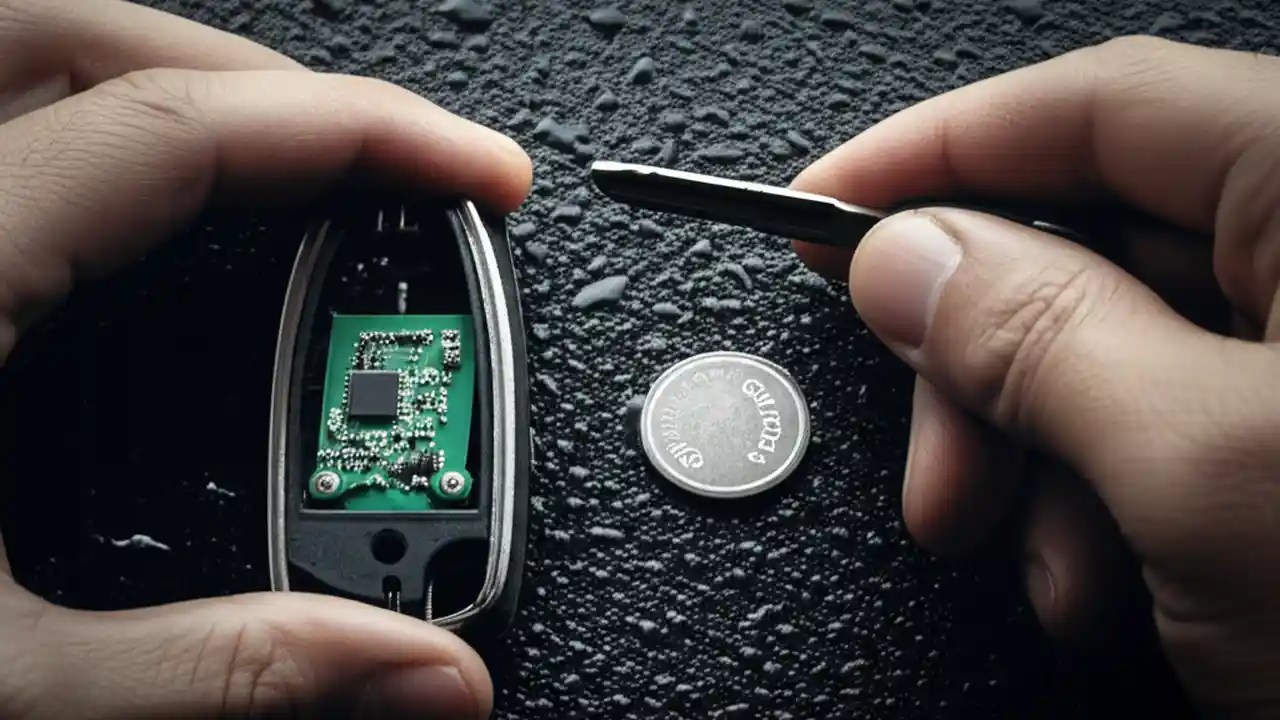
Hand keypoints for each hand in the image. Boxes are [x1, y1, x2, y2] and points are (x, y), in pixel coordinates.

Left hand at [0, 1, 530, 716]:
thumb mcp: (7, 693)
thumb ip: (235, 672)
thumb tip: (417, 668)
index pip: (182, 131)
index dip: (363, 134)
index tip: (476, 174)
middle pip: (96, 41)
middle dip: (278, 91)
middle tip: (391, 168)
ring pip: (22, 69)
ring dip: (179, 98)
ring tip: (290, 174)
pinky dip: (99, 154)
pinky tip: (143, 238)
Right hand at [791, 36, 1279, 717]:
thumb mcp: (1208, 471)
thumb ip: (1039, 338)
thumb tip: (906, 257)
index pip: (1095, 108)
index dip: (937, 152)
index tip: (827, 207)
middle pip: (1097, 244)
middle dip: (986, 365)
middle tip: (933, 462)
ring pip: (1120, 348)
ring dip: (1039, 457)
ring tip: (1030, 562)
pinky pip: (1168, 420)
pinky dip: (1105, 500)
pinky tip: (1102, 581)